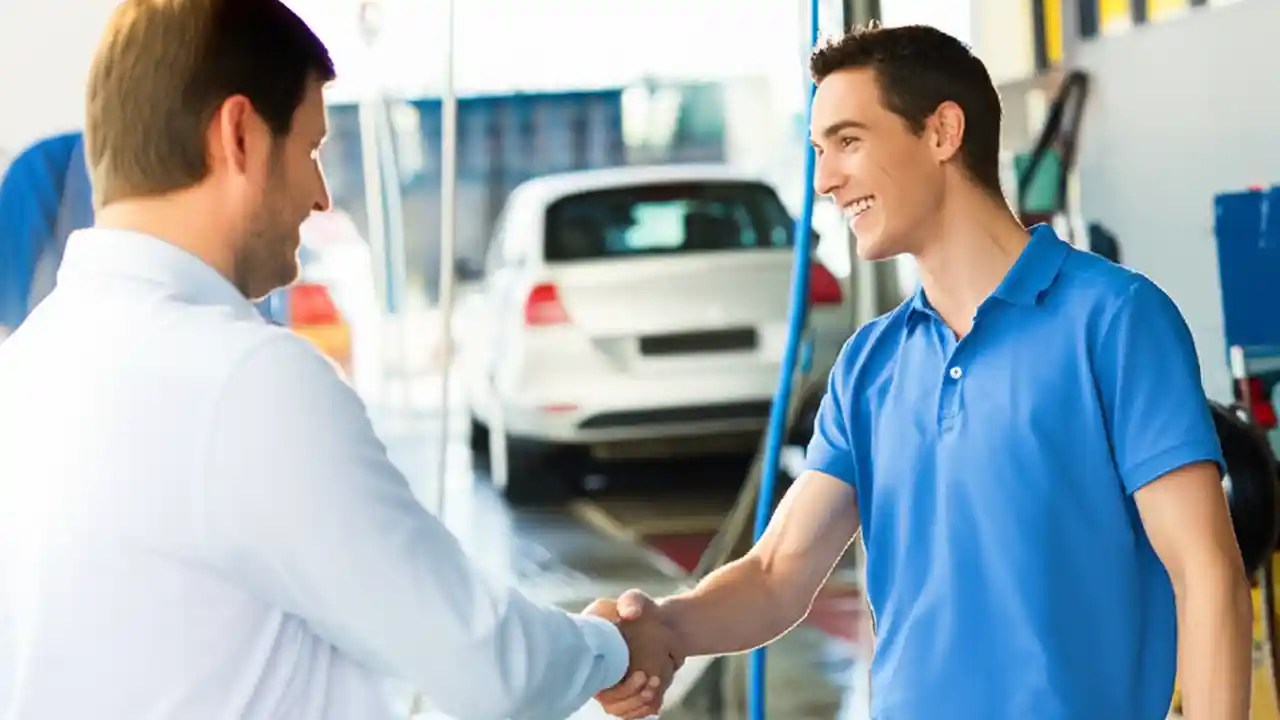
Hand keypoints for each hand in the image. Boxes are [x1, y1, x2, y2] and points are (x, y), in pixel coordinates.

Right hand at [587, 590, 683, 717]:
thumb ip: (632, 601)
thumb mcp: (636, 600)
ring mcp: (606, 684)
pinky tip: (655, 698)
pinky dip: (640, 710)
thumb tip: (629, 613)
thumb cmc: (642, 611)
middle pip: (602, 696)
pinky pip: (625, 712)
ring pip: (614, 707)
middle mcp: (593, 668)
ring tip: (655, 686)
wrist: (661, 627)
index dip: (610, 680)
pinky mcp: (620, 695)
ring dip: (636, 704)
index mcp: (588, 646)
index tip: (640, 673)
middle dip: (628, 694)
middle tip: (650, 679)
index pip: (585, 670)